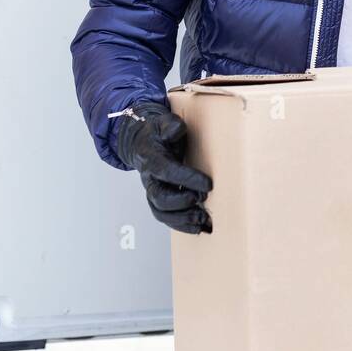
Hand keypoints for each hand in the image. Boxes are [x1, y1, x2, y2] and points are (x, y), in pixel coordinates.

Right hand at [114, 101, 212, 233]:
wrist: (142, 142)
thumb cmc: (157, 133)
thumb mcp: (163, 122)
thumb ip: (170, 126)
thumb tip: (177, 130)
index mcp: (151, 159)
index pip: (167, 171)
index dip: (187, 179)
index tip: (208, 184)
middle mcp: (149, 179)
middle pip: (159, 197)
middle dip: (181, 203)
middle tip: (202, 200)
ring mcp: (153, 191)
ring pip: (161, 212)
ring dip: (182, 220)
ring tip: (202, 220)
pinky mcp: (160, 200)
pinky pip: (167, 218)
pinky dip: (181, 225)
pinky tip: (198, 227)